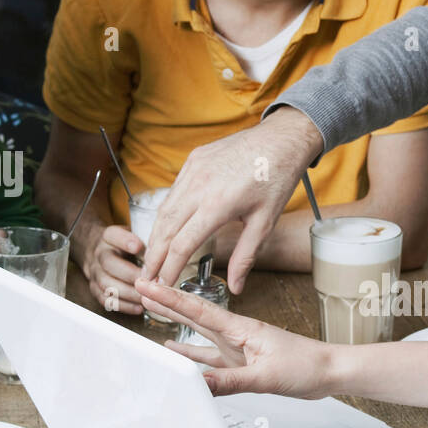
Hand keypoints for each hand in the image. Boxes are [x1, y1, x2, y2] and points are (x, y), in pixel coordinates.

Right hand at [80, 223, 144, 314]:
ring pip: (107, 285)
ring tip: (147, 297)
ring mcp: (95, 273)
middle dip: (131, 275)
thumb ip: (146, 240)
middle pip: (109, 264)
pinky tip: (139, 307)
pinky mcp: (96, 289)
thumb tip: (166, 250)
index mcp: (108, 237)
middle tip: (150, 281)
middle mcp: (99, 254)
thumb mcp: (135, 235)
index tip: (138, 247)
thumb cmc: (124, 245)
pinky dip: (124, 306)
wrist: (101, 253)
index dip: (125, 241)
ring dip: (129, 293)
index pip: (112, 235)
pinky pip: (107, 300)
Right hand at [135, 278, 334, 398]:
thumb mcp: (266, 377)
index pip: (198, 310)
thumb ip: (231, 381)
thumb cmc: (307, 366)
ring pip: (199, 332)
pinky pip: (210, 355)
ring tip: (152, 313)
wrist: (329, 371)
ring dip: (176, 322)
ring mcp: (239, 347)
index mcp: (241, 329)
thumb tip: (199, 383)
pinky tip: (178, 350)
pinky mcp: (243, 361)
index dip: (170, 298)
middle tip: (141, 287)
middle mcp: (237, 334)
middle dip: (167, 301)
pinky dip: (192, 353)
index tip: (148, 284)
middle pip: (194, 315)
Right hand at [140, 107, 323, 291]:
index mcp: (218, 205)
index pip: (182, 245)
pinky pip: (173, 191)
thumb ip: (245, 257)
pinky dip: (166, 213)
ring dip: (156, 236)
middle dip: (153, 256)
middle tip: (146, 277)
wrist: (280, 140)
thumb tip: (235, 287)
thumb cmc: (276, 180)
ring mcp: (193, 170)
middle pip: (165, 228)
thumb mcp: (265, 223)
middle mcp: (199, 186)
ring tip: (153, 258)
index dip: (169, 268)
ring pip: (164, 209)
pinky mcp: (193, 160)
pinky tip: (166, 229)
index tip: (162, 284)